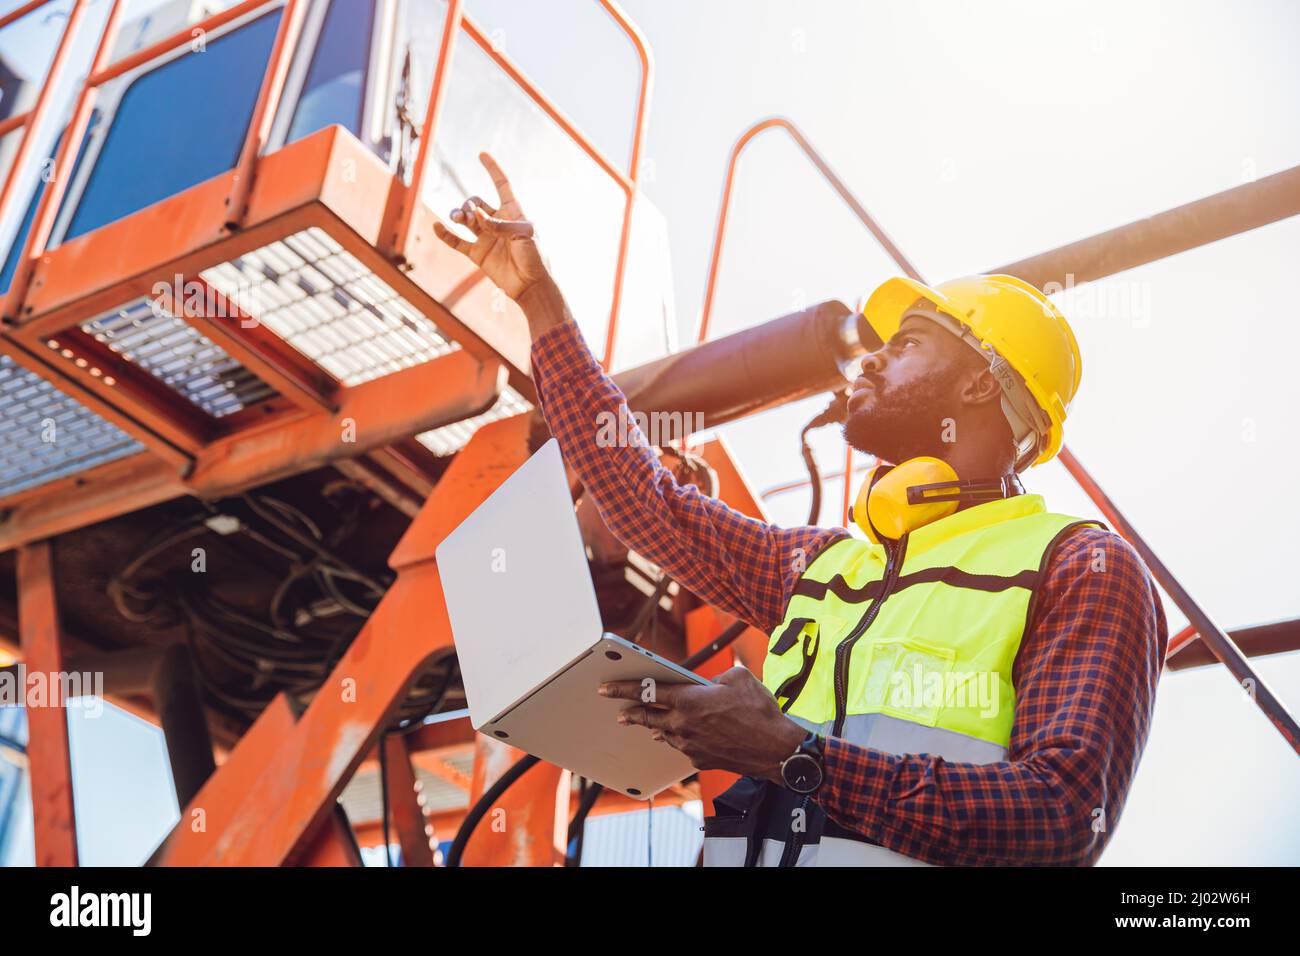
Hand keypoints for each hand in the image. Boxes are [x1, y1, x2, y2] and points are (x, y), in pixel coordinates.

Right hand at [432, 152, 549, 301]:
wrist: (531, 286)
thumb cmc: (536, 258)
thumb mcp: (524, 236)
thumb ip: (501, 225)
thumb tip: (477, 217)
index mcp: (513, 212)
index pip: (501, 185)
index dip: (492, 170)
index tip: (482, 154)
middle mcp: (497, 222)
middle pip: (476, 202)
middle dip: (469, 204)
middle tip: (469, 214)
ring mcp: (486, 237)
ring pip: (465, 218)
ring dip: (457, 214)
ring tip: (457, 219)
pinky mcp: (477, 253)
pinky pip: (457, 241)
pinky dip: (446, 234)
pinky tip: (437, 227)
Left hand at [599, 666, 806, 782]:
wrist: (776, 749)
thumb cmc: (759, 711)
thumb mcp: (738, 678)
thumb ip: (715, 677)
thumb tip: (708, 684)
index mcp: (689, 700)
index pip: (646, 691)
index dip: (622, 688)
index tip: (606, 687)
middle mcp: (683, 724)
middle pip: (647, 717)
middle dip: (630, 712)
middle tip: (618, 710)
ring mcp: (689, 745)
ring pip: (664, 733)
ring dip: (655, 726)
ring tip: (646, 721)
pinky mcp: (700, 760)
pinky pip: (682, 746)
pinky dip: (678, 738)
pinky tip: (678, 735)